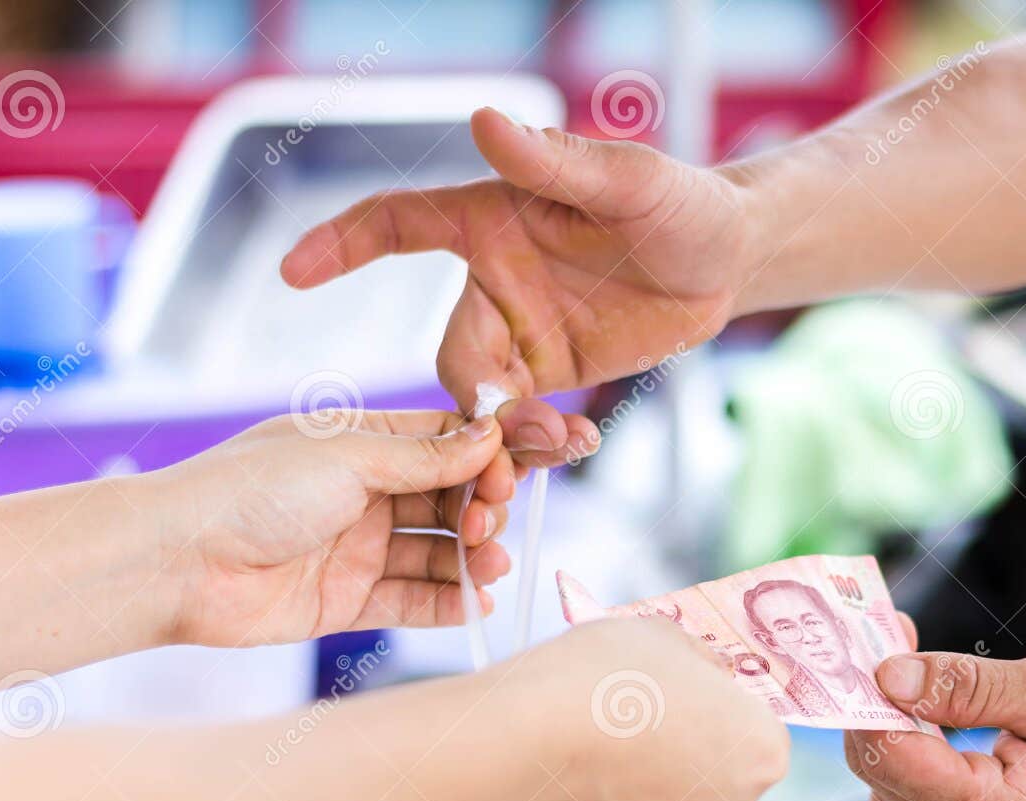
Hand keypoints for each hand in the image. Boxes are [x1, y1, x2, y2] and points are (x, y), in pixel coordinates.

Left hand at [155, 410, 511, 646]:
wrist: (178, 562)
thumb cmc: (250, 490)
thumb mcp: (349, 458)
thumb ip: (425, 457)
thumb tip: (490, 438)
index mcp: (361, 445)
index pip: (443, 445)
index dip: (484, 460)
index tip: (510, 475)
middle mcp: (363, 495)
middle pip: (448, 502)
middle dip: (480, 512)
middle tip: (490, 525)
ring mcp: (357, 549)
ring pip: (435, 554)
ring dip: (472, 559)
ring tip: (492, 566)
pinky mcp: (347, 600)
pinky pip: (411, 601)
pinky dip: (448, 603)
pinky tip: (477, 602)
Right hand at [279, 109, 752, 468]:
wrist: (730, 261)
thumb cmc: (681, 202)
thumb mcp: (627, 180)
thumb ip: (555, 162)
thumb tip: (484, 120)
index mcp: (491, 222)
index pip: (399, 224)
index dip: (343, 243)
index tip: (295, 272)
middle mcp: (495, 283)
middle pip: (454, 357)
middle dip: (471, 408)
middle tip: (507, 444)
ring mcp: (524, 337)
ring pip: (484, 406)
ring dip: (504, 444)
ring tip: (551, 456)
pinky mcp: (557, 377)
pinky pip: (528, 425)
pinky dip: (543, 448)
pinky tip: (580, 447)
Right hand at [503, 618, 788, 800]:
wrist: (529, 738)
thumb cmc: (603, 677)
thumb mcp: (665, 638)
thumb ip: (702, 664)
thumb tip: (710, 676)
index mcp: (763, 752)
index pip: (754, 734)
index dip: (716, 713)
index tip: (679, 700)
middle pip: (722, 784)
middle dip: (690, 760)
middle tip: (639, 726)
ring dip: (652, 794)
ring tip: (603, 754)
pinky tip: (583, 783)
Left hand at [843, 648, 1025, 800]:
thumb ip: (966, 686)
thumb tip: (888, 677)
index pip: (889, 756)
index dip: (869, 693)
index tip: (877, 633)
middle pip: (879, 770)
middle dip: (875, 699)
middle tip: (898, 630)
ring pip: (889, 779)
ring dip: (891, 716)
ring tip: (917, 656)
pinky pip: (915, 786)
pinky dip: (913, 736)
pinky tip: (932, 695)